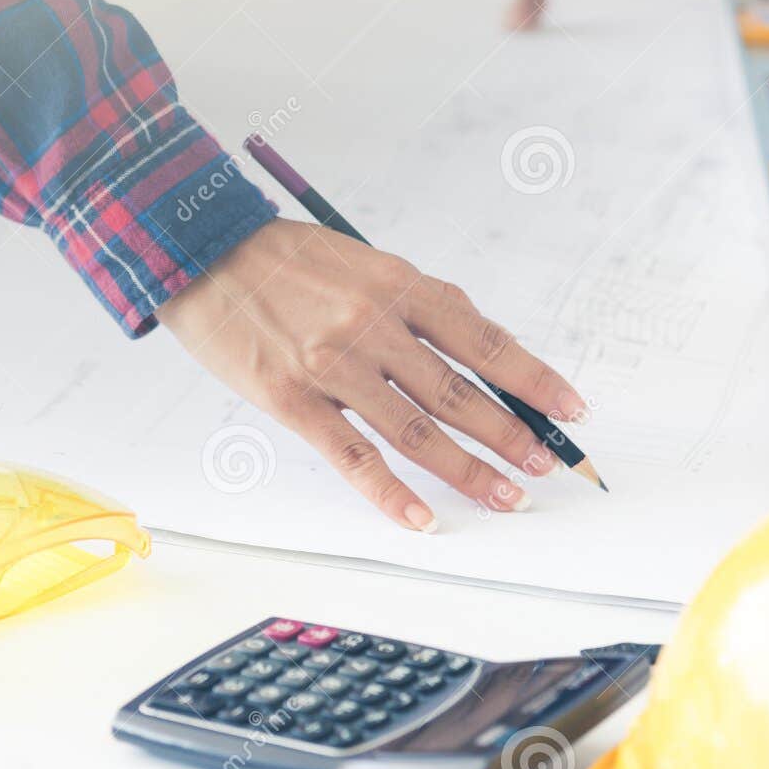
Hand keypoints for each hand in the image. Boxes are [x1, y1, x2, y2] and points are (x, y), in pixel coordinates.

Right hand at [157, 219, 586, 531]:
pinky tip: (421, 519)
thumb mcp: (360, 259)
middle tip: (545, 465)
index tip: (568, 407)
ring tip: (506, 497)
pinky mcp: (293, 400)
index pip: (483, 338)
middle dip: (512, 433)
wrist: (199, 250)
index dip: (532, 377)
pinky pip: (353, 457)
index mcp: (397, 283)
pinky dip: (391, 494)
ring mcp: (334, 365)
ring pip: (418, 430)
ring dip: (469, 469)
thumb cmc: (280, 257)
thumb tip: (466, 350)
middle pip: (459, 390)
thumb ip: (409, 303)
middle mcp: (374, 324)